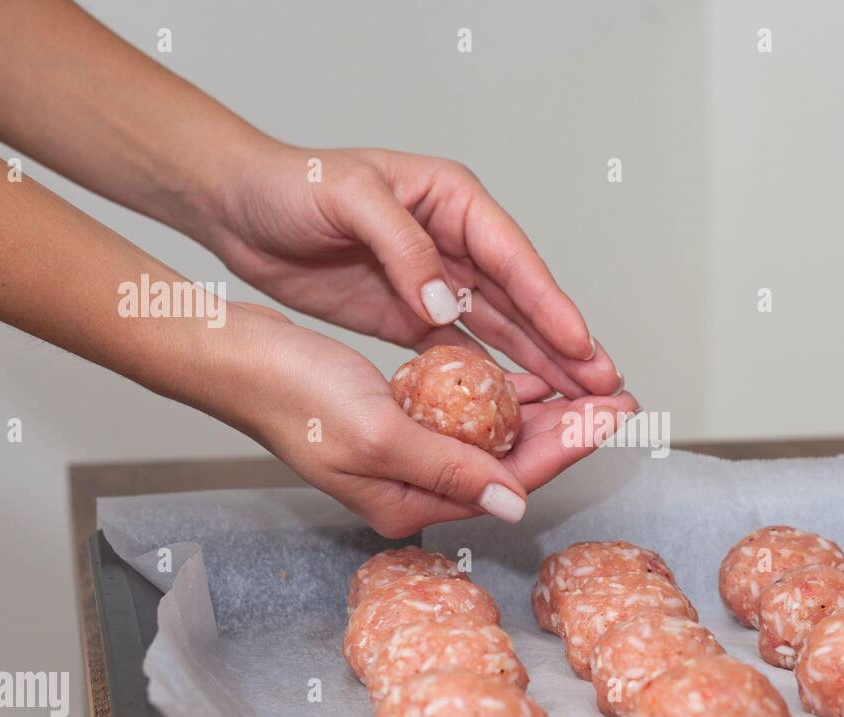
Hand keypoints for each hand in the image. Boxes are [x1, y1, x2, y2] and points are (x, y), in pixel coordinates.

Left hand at [205, 144, 621, 399]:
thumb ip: (403, 248)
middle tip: (606, 389)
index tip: (582, 347)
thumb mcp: (347, 198)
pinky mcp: (411, 313)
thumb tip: (447, 303)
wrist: (238, 206)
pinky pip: (463, 350)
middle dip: (565, 347)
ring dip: (540, 367)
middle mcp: (455, 241)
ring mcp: (436, 281)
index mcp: (453, 201)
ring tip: (579, 402)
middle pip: (523, 301)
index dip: (553, 306)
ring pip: (502, 330)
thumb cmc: (290, 185)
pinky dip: (492, 377)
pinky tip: (519, 405)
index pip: (515, 260)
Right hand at [219, 304, 635, 537]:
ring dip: (543, 413)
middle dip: (570, 430)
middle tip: (622, 400)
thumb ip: (448, 468)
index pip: (510, 479)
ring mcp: (408, 459)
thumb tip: (514, 501)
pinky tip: (531, 379)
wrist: (236, 358)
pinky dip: (500, 398)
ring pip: (494, 439)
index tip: (613, 416)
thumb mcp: (377, 433)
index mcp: (409, 503)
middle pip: (512, 462)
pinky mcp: (400, 427)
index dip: (568, 446)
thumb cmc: (290, 395)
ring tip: (592, 389)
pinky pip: (466, 418)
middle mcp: (414, 489)